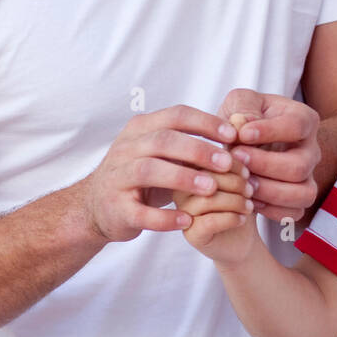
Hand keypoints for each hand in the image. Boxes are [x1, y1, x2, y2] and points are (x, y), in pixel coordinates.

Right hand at [78, 105, 236, 242]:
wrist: (97, 206)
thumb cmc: (143, 175)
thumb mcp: (162, 152)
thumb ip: (191, 141)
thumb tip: (238, 131)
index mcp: (141, 129)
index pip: (176, 115)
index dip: (206, 123)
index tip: (233, 136)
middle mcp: (126, 148)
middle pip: (164, 140)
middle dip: (199, 150)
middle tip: (228, 163)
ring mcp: (118, 178)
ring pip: (149, 170)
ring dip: (183, 178)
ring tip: (211, 188)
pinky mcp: (116, 208)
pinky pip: (140, 212)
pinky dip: (164, 217)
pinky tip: (187, 220)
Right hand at [173, 163, 258, 267]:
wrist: (241, 239)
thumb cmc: (238, 202)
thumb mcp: (239, 176)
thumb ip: (234, 158)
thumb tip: (237, 138)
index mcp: (188, 170)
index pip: (204, 158)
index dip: (230, 163)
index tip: (248, 173)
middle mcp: (179, 190)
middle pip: (205, 178)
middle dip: (235, 182)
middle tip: (251, 190)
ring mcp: (183, 213)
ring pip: (208, 200)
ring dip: (236, 201)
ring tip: (249, 206)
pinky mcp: (191, 234)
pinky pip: (211, 222)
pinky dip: (232, 218)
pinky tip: (242, 218)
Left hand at [218, 90, 321, 225]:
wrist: (244, 143)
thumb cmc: (245, 119)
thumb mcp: (240, 102)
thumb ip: (243, 107)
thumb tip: (243, 127)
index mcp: (304, 120)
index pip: (296, 126)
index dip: (269, 132)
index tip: (241, 134)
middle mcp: (312, 150)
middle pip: (299, 166)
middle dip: (265, 165)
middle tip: (236, 159)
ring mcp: (308, 177)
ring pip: (303, 193)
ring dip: (269, 192)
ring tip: (243, 183)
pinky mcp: (298, 199)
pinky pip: (294, 213)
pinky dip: (271, 211)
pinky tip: (248, 199)